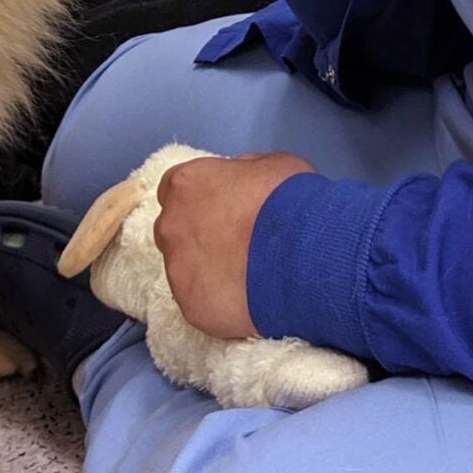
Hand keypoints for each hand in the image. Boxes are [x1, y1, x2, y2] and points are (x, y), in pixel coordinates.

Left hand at [154, 152, 315, 340]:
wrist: (301, 254)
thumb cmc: (288, 200)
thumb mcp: (271, 165)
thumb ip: (243, 172)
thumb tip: (241, 185)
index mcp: (186, 184)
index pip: (175, 190)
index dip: (200, 200)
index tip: (221, 209)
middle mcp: (171, 225)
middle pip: (175, 231)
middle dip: (198, 236)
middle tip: (235, 245)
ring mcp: (177, 269)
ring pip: (185, 270)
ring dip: (209, 271)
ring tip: (248, 276)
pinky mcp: (190, 306)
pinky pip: (202, 303)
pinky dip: (220, 301)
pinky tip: (249, 298)